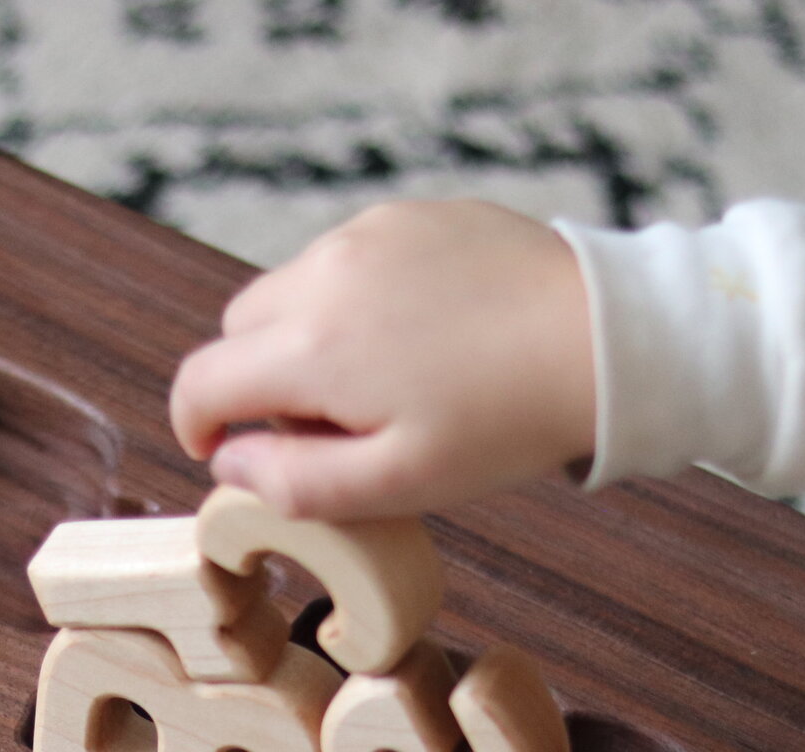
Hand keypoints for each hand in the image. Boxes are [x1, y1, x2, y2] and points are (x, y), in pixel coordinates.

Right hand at [167, 199, 596, 520]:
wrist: (606, 339)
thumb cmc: (505, 424)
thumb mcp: (397, 482)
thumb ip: (295, 483)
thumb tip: (229, 464)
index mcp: (311, 348)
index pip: (202, 382)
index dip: (198, 427)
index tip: (223, 454)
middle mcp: (323, 274)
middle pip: (240, 330)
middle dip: (258, 381)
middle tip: (328, 428)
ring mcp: (368, 233)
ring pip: (291, 289)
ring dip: (307, 337)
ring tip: (386, 382)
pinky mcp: (411, 215)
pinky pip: (349, 258)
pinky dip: (356, 298)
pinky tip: (422, 336)